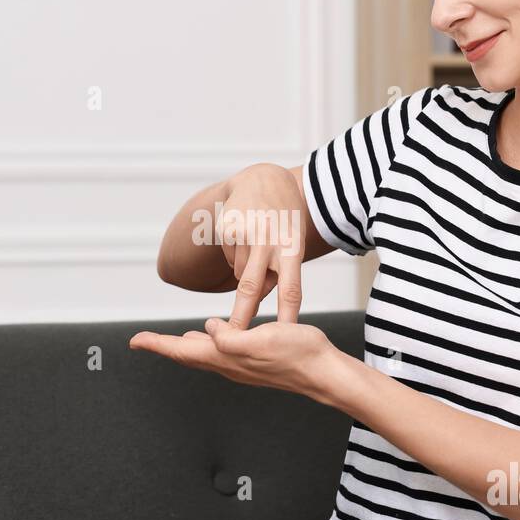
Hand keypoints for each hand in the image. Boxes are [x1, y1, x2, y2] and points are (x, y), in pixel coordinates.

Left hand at [129, 317, 344, 403]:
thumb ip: (228, 338)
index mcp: (226, 358)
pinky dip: (209, 343)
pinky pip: (222, 352)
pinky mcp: (256, 361)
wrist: (324, 372)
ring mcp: (243, 365)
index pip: (183, 351)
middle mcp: (230, 364)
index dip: (158, 344)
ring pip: (204, 355)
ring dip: (185, 346)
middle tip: (145, 341)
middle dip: (166, 346)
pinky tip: (215, 336)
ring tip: (173, 339)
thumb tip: (208, 328)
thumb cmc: (297, 354)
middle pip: (188, 355)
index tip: (135, 340)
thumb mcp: (258, 341)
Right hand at [220, 164, 306, 327]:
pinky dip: (237, 259)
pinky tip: (246, 240)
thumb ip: (280, 273)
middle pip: (252, 287)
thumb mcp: (293, 243)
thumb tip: (259, 298)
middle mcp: (268, 240)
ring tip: (258, 251)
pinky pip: (229, 261)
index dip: (286, 315)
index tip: (284, 339)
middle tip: (235, 340)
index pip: (291, 288)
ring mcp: (244, 234)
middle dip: (242, 316)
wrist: (264, 179)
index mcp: (291, 247)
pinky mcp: (226, 229)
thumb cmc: (284, 221)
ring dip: (248, 276)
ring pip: (240, 275)